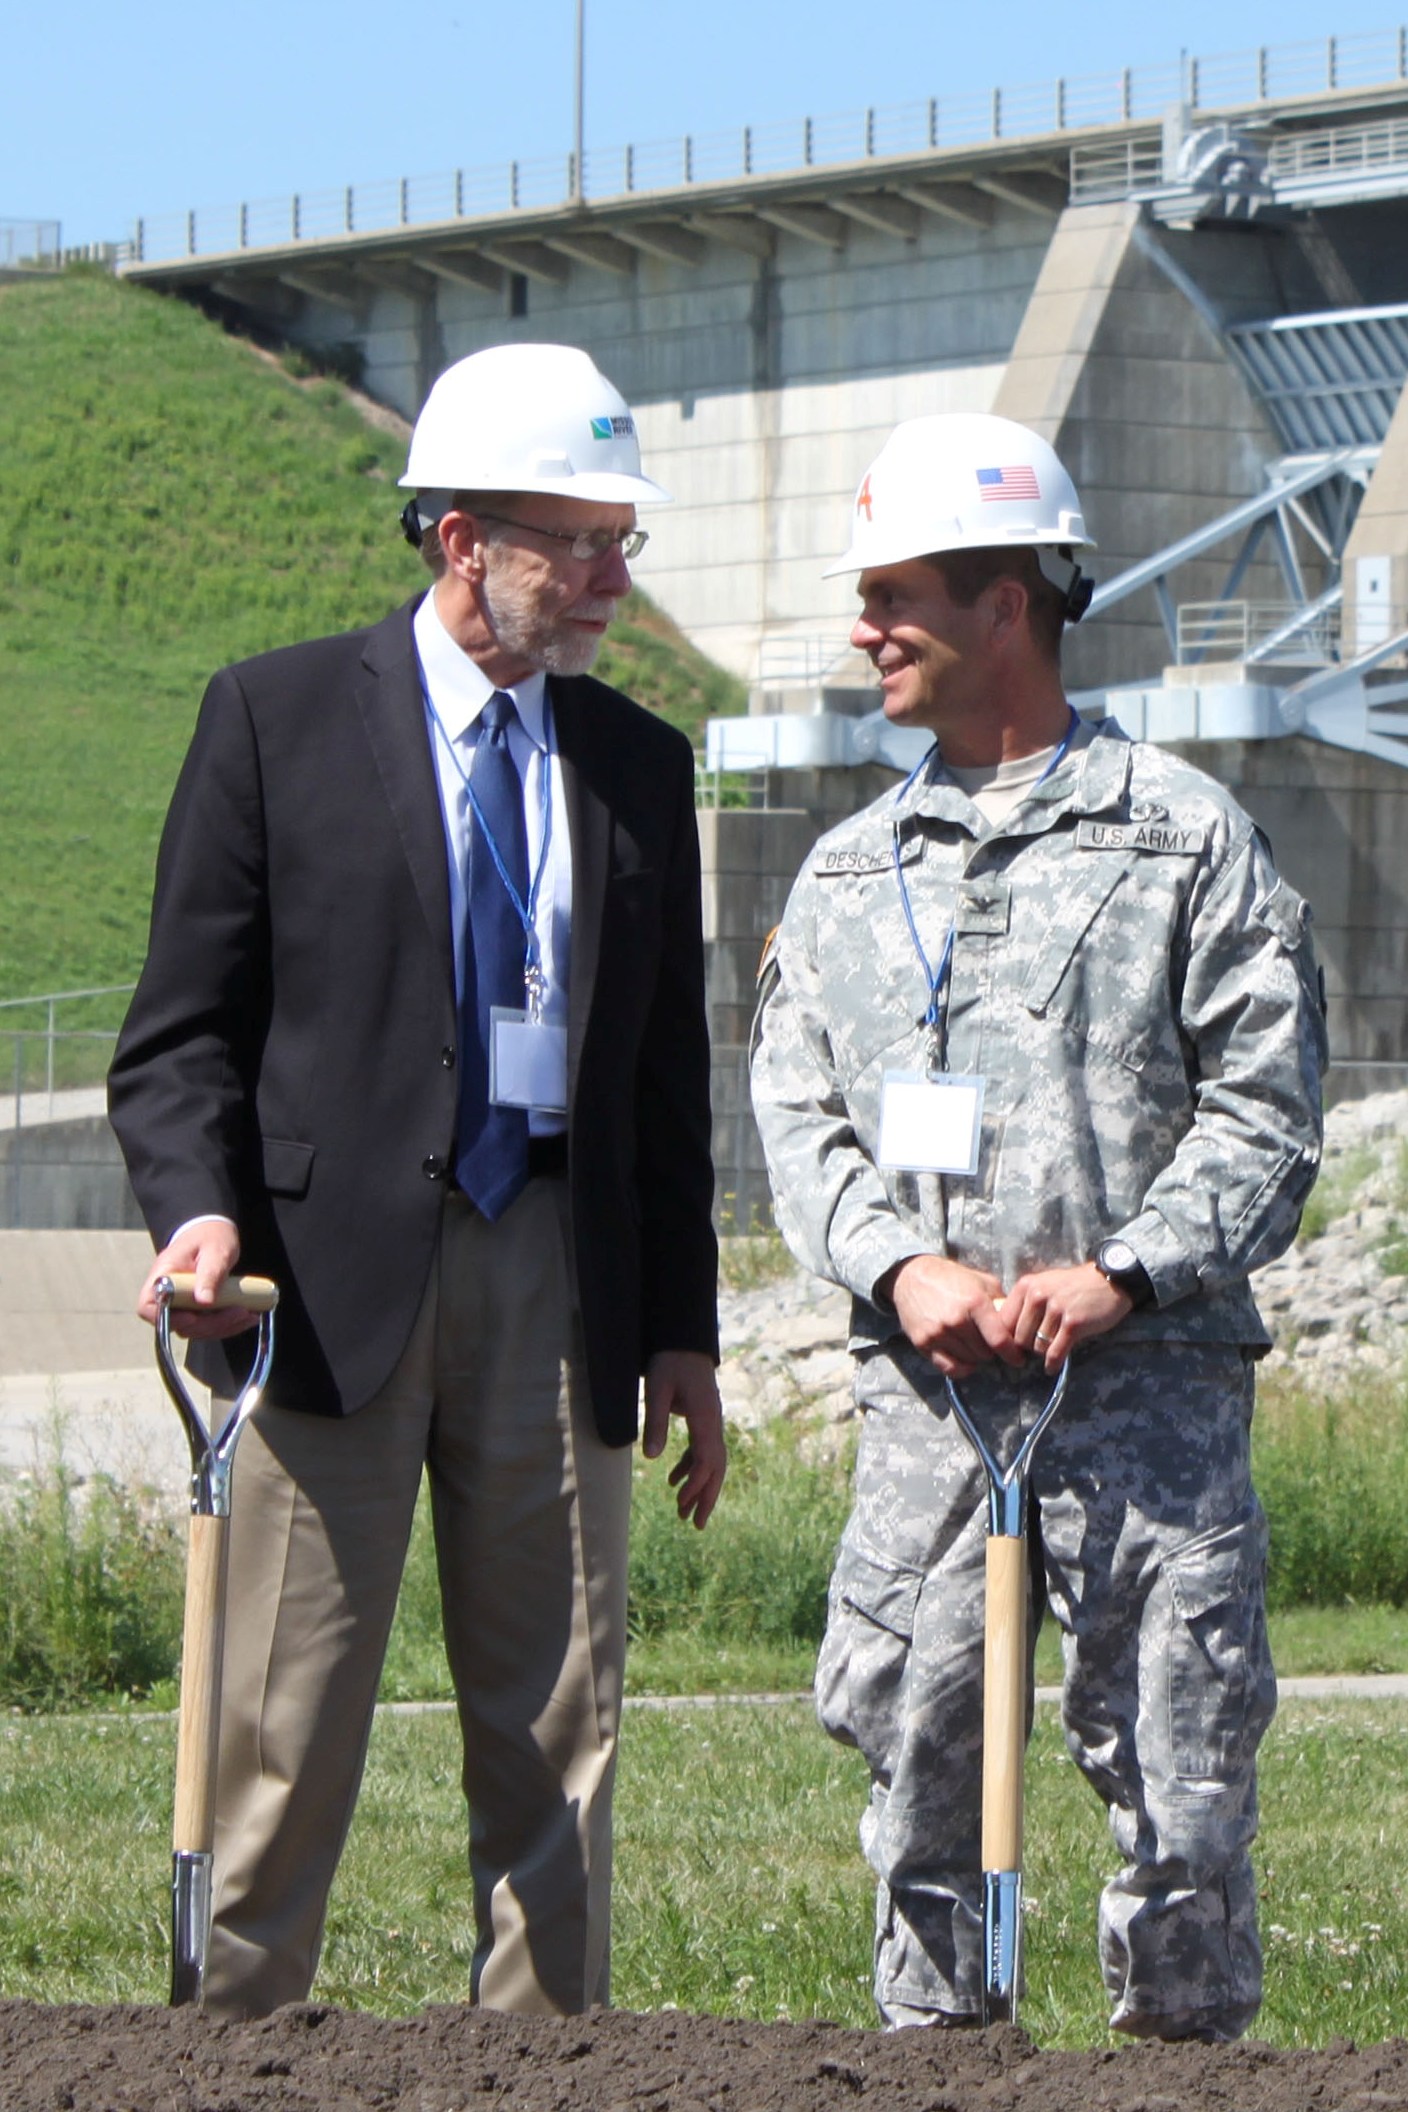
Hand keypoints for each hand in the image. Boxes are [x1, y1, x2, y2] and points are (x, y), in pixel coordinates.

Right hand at [137, 1218, 254, 1339]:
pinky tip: (248, 1316)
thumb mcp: (215, 1250)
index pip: (147, 1305)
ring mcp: (182, 1304)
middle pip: (176, 1323)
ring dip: (223, 1327)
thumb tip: (204, 1302)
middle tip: (238, 1312)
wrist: (214, 1233)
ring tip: (248, 1314)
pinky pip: (208, 1326)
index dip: (163, 1318)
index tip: (192, 1317)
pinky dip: (229, 1325)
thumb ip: (210, 1274)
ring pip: (195, 1329)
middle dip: (209, 1324)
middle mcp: (167, 1294)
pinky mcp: (197, 1310)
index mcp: (163, 1275)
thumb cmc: (211, 1236)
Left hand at [642, 1349, 726, 1529]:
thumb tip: (653, 1458)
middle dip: (706, 1497)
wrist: (683, 1341)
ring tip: (685, 1512)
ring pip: (712, 1462)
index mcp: (706, 1419)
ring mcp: (711, 1422)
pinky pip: (701, 1450)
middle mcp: (714, 1424)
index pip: (706, 1460)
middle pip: (716, 1468)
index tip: (683, 1505)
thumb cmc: (669, 1362)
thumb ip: (655, 1422)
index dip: (696, 1485)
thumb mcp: (656, 1391)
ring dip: (700, 1487)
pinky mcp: (703, 1419)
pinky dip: (690, 1468)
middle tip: (696, 1525)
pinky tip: (674, 1481)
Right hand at [880, 1254, 1023, 1378]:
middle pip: (986, 1353)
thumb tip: (1019, 1323)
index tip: (1019, 1360)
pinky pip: (949, 1368)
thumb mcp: (982, 1282)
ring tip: (975, 1346)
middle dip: (992, 1351)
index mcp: (974, 1303)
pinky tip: (965, 1361)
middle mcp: (956, 1320)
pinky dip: (961, 1368)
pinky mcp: (924, 1342)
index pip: (1000, 1340)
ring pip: (970, 1361)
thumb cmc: (951, 1278)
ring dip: (976, 1357)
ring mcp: (938, 1333)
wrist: (912, 1276)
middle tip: (990, 1343)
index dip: (1012, 1354)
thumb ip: (1001, 1302)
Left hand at [1001, 1262, 1133, 1372]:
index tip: (1013, 1349)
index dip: (1007, 1339)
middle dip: (1027, 1348)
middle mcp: (1038, 1295)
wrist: (1109, 1281)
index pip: (1004, 1321)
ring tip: (1051, 1349)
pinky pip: (1055, 1352)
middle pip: (1019, 1338)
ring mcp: (1056, 1309)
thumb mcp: (1044, 1285)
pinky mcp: (1073, 1323)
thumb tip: (1004, 1331)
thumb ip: (1025, 1303)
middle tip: (1036, 1350)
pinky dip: (1052, 1364)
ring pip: (1037, 1346)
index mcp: (1027, 1286)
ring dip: (1043, 1353)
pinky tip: (1053, 1367)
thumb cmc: (1074, 1287)